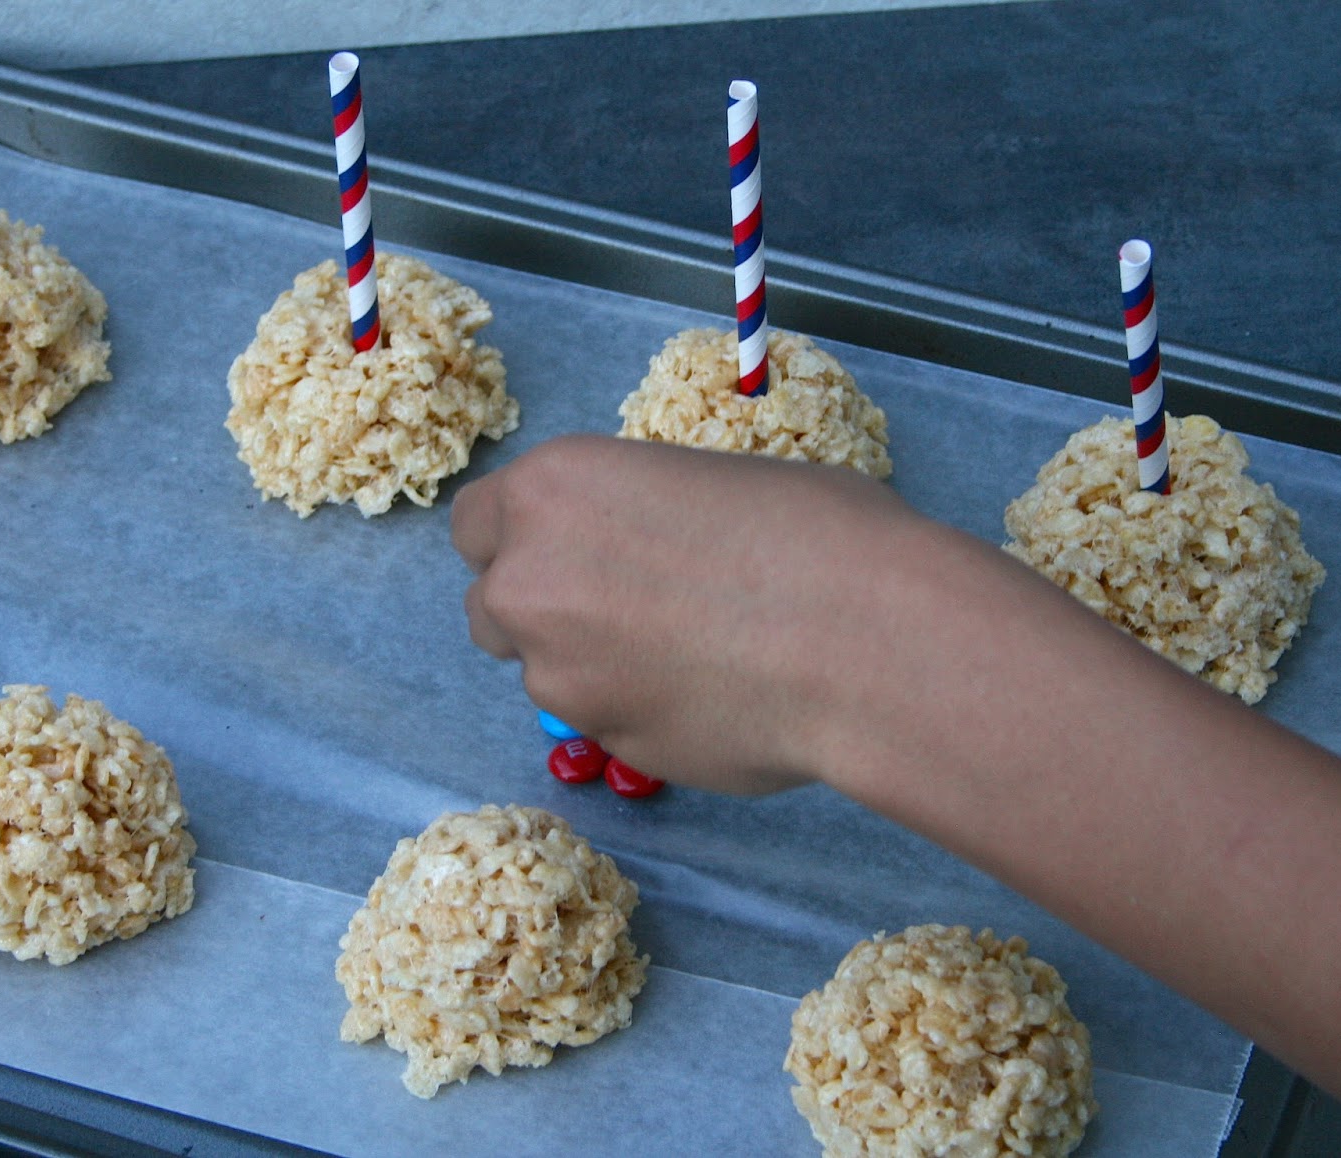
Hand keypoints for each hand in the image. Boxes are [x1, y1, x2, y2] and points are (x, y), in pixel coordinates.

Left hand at [451, 434, 920, 793]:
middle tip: (619, 607)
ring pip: (543, 672)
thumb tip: (639, 549)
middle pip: (491, 603)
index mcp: (551, 489)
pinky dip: (635, 710)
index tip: (563, 549)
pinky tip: (709, 695)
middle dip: (539, 608)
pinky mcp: (603, 742)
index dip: (518, 538)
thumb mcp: (706, 479)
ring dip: (588, 664)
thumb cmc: (814, 530)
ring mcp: (558, 673)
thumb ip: (637, 516)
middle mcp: (529, 580)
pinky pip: (600, 721)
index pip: (476, 521)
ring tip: (684, 654)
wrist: (865, 640)